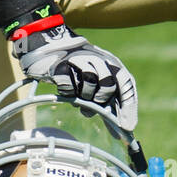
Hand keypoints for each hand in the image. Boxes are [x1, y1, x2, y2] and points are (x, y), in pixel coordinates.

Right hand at [12, 23, 137, 130]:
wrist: (48, 48)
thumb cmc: (76, 70)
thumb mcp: (96, 81)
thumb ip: (108, 100)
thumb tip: (124, 128)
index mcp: (111, 63)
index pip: (127, 84)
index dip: (128, 106)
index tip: (127, 127)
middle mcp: (99, 59)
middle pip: (109, 85)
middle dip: (101, 99)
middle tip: (93, 104)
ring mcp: (80, 61)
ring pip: (90, 86)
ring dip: (84, 96)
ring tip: (78, 94)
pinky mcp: (62, 67)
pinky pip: (70, 89)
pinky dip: (69, 92)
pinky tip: (67, 88)